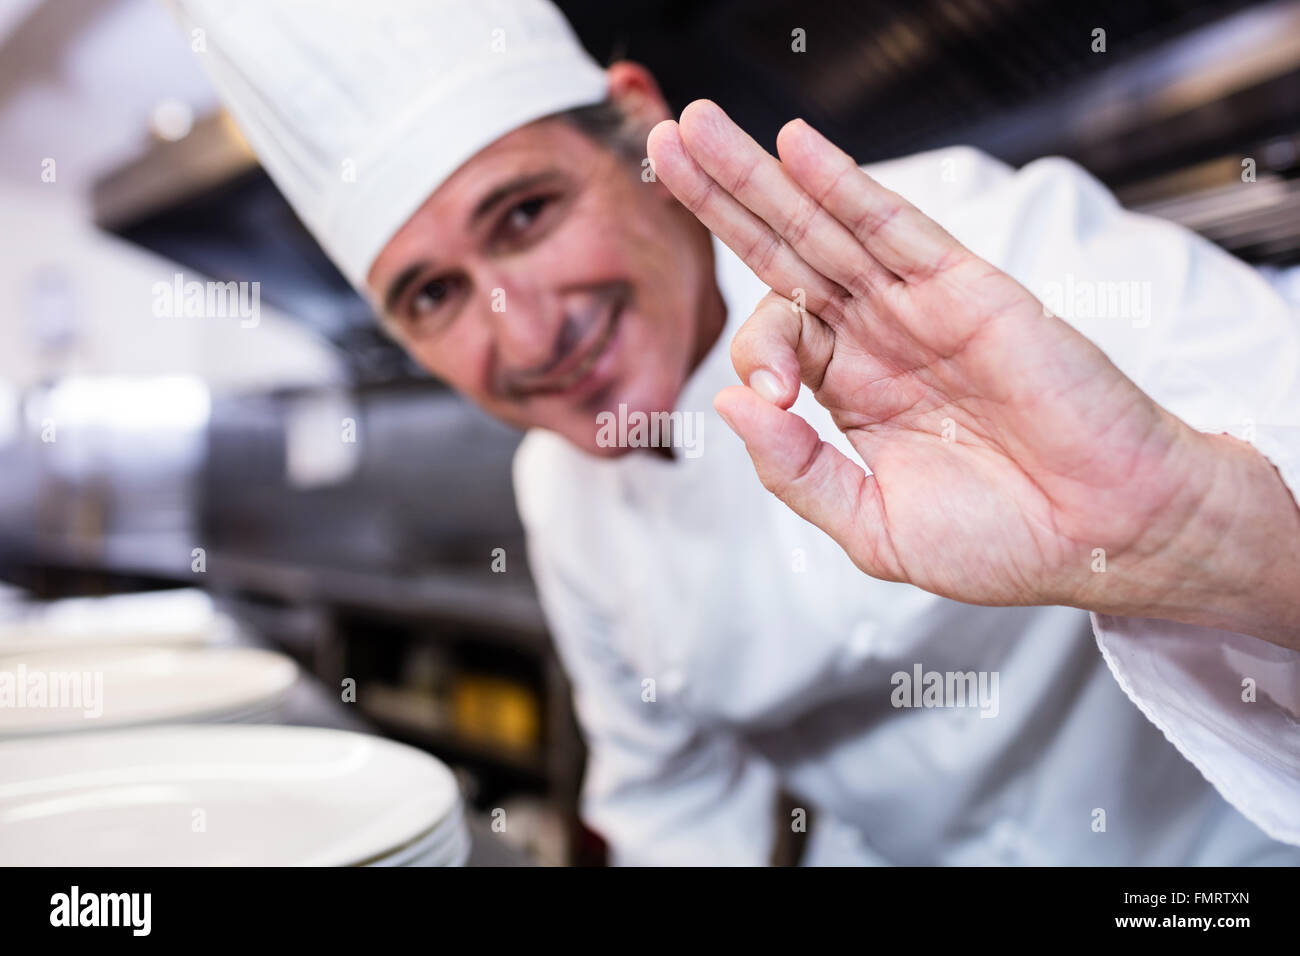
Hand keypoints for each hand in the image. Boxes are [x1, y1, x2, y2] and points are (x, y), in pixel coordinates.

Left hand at [646, 100, 1226, 616]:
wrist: (1104, 537)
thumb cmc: (1004, 540)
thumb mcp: (873, 527)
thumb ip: (796, 473)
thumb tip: (735, 407)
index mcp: (855, 389)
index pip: (776, 334)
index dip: (757, 352)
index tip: (779, 398)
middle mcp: (879, 336)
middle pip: (783, 252)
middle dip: (720, 200)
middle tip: (664, 146)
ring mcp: (919, 306)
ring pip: (823, 225)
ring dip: (757, 175)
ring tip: (696, 125)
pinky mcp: (967, 288)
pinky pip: (893, 227)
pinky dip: (843, 184)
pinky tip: (792, 147)